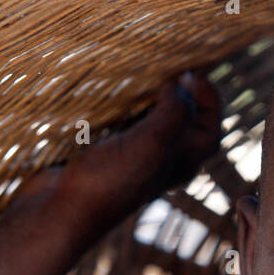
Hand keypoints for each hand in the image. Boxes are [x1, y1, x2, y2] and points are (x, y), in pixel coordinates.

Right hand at [12, 69, 222, 241]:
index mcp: (184, 162)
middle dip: (180, 91)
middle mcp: (165, 160)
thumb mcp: (152, 142)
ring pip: (155, 118)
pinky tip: (115, 89)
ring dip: (151, 94)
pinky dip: (126, 103)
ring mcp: (136, 156)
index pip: (211, 127)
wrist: (61, 208)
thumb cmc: (111, 180)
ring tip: (142, 72)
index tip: (188, 72)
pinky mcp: (109, 150)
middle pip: (185, 120)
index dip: (208, 98)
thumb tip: (183, 83)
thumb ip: (176, 111)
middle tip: (165, 66)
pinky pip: (126, 121)